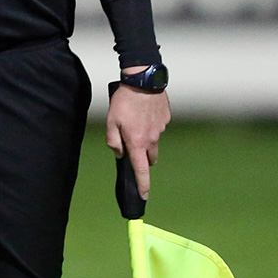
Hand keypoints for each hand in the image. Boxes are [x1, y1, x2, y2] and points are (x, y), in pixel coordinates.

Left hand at [106, 74, 170, 198]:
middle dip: (142, 158)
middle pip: (149, 158)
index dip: (142, 184)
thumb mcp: (110, 122)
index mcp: (137, 142)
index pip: (141, 170)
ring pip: (154, 141)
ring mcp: (162, 128)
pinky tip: (143, 112)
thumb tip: (120, 154)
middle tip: (132, 146)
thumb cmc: (124, 101)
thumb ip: (113, 141)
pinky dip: (151, 124)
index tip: (144, 196)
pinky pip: (158, 127)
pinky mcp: (166, 118)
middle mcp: (152, 139)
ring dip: (146, 139)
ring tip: (135, 123)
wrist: (143, 81)